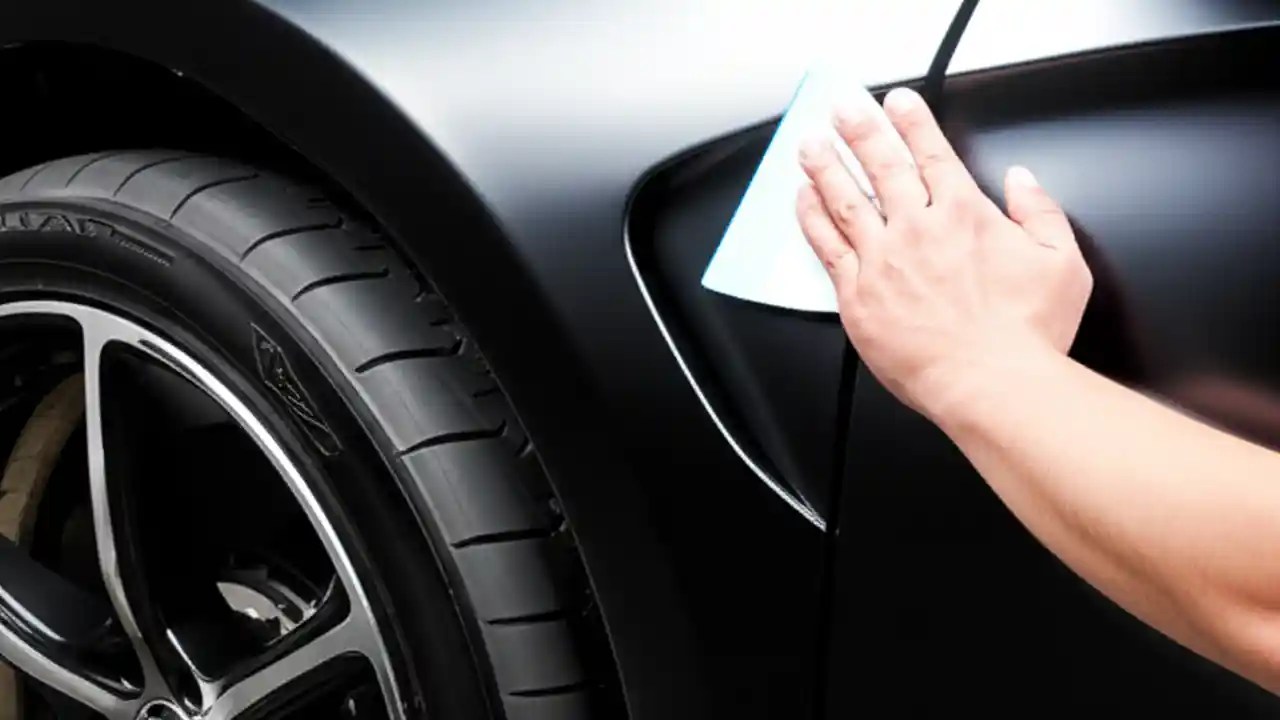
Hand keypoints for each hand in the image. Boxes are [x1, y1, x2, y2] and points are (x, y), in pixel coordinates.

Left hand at [796, 87, 1092, 419]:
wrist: (991, 382)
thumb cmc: (1027, 334)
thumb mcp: (1063, 262)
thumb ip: (1041, 212)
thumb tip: (1023, 180)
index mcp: (965, 215)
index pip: (932, 153)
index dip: (912, 122)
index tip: (896, 101)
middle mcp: (918, 229)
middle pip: (881, 166)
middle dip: (859, 130)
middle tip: (841, 107)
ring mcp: (883, 260)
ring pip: (845, 199)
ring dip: (825, 167)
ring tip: (810, 144)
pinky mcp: (858, 294)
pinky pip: (826, 246)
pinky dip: (812, 217)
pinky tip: (802, 199)